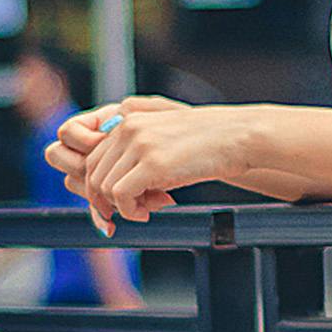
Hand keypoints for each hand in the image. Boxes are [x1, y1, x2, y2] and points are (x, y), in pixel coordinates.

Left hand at [58, 96, 246, 228]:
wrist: (238, 137)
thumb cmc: (208, 143)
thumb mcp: (163, 139)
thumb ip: (136, 152)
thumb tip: (115, 188)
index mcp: (128, 119)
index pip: (94, 159)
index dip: (101, 188)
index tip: (116, 206)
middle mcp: (128, 128)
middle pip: (93, 174)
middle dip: (109, 201)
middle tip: (136, 210)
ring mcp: (138, 144)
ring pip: (104, 187)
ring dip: (121, 207)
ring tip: (147, 209)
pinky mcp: (152, 163)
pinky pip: (120, 195)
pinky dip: (129, 211)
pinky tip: (148, 212)